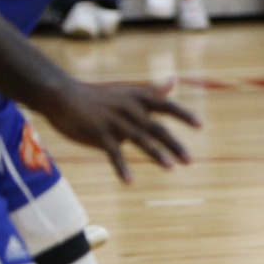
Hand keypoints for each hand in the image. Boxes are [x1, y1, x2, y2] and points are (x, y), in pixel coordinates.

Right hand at [36, 78, 198, 181]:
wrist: (62, 96)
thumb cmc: (99, 97)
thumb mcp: (128, 91)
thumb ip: (152, 92)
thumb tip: (173, 81)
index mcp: (138, 98)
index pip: (166, 106)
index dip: (184, 115)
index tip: (200, 126)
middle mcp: (129, 109)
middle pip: (157, 128)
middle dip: (174, 144)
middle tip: (190, 161)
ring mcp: (114, 121)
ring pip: (140, 139)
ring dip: (156, 154)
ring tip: (171, 168)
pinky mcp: (98, 133)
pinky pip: (113, 153)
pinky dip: (121, 168)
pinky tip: (129, 182)